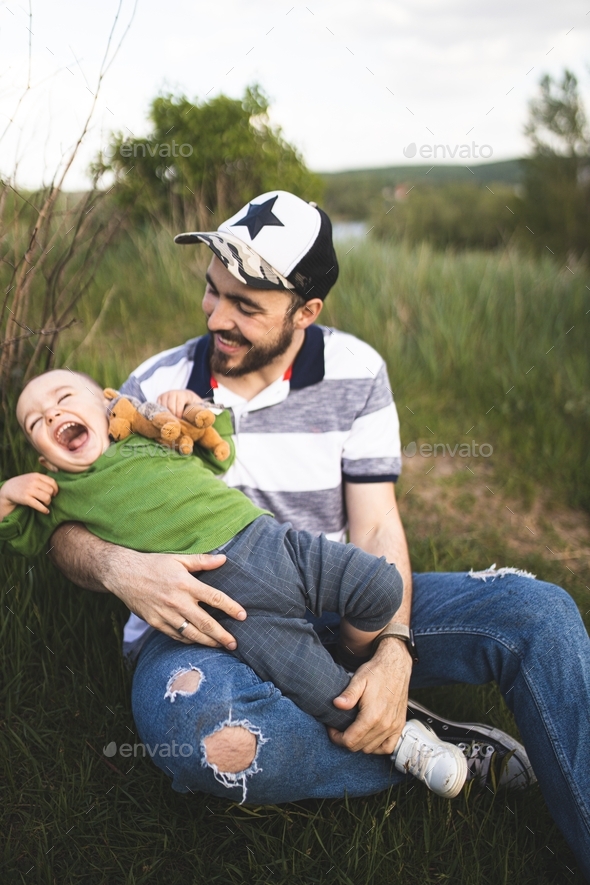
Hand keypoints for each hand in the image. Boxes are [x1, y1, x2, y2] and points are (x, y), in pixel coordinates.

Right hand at [0, 473, 58, 518]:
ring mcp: (29, 490)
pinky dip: (44, 510)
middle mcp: (33, 482)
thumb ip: (42, 479)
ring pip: (47, 497)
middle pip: (50, 490)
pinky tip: (46, 511)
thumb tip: (56, 487)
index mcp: (36, 476)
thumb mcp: (32, 477)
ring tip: (45, 504)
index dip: (56, 489)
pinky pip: (39, 505)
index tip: (55, 494)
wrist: (8, 489)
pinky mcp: (25, 499)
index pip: (52, 482)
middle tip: (48, 499)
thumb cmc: (23, 484)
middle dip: (51, 496)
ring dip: (48, 502)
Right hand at [102, 547, 245, 647]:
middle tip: (234, 644)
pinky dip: (188, 640)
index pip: (214, 598)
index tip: (242, 616)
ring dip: (207, 642)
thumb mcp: (178, 559)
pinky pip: (176, 636)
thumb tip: (224, 559)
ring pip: (191, 634)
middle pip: (205, 622)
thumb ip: (202, 561)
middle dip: (222, 635)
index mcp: (186, 584)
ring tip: (219, 646)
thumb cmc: (153, 564)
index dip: (230, 608)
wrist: (122, 574)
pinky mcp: (155, 623)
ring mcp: (165, 614)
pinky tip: (198, 641)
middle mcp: (177, 601)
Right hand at [157, 389, 205, 419]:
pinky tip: (166, 418)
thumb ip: (202, 410)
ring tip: (171, 421)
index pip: (179, 403)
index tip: (181, 420)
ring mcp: (165, 394)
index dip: (179, 413)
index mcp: (184, 394)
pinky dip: (161, 413)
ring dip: (167, 415)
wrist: (186, 397)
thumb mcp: (199, 405)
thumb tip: (205, 417)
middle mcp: (173, 392)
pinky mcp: (160, 398)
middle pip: (170, 406)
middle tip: (175, 423)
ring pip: (163, 407)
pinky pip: (158, 406)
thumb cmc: (193, 404)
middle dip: (173, 416)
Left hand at [327, 638, 411, 754]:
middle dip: (345, 740)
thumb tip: (336, 704)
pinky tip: (369, 737)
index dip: (336, 738)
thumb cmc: (376, 672)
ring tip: (352, 731)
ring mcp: (394, 727)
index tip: (332, 728)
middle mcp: (384, 725)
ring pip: (371, 749)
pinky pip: (388, 747)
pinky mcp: (399, 726)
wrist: (396, 666)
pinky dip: (377, 747)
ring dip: (359, 744)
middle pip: (359, 747)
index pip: (350, 741)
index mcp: (372, 716)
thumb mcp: (359, 679)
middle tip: (339, 728)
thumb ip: (348, 694)